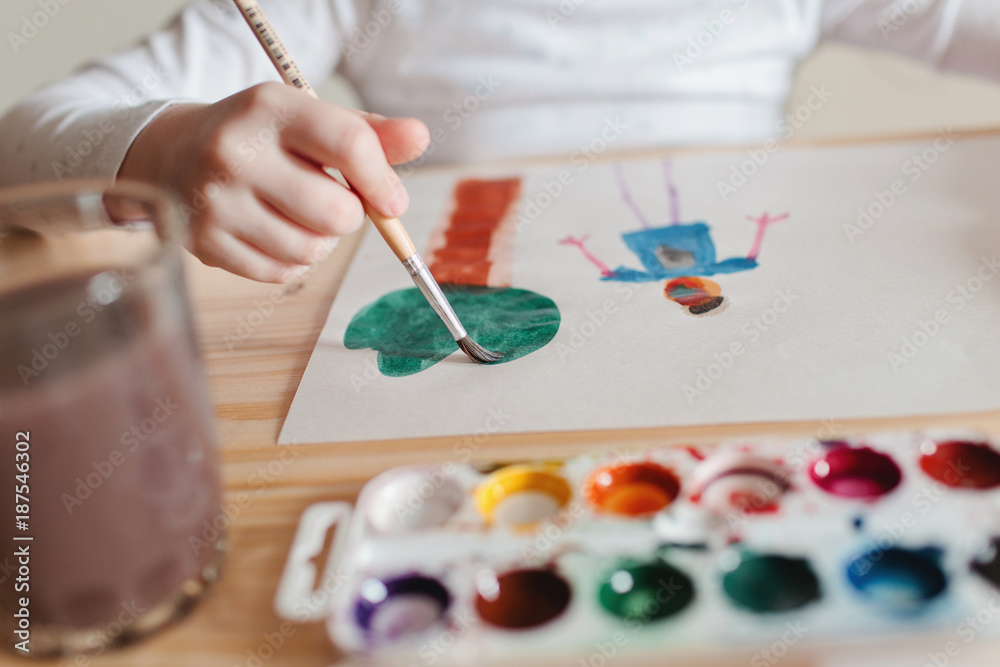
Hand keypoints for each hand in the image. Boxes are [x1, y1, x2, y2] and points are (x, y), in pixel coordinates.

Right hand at [118, 82, 428, 281]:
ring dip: (321, 240)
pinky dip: (293, 259)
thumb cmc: (260, 137)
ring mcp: (216, 201)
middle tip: (330, 200)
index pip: (349, 145)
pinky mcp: (204, 243)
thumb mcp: (308, 119)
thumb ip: (368, 133)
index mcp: (270, 108)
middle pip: (338, 213)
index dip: (383, 181)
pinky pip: (283, 273)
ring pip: (313, 250)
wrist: (172, 153)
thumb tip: (420, 137)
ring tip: (298, 214)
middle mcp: (236, 152)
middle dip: (350, 215)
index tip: (392, 200)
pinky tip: (273, 231)